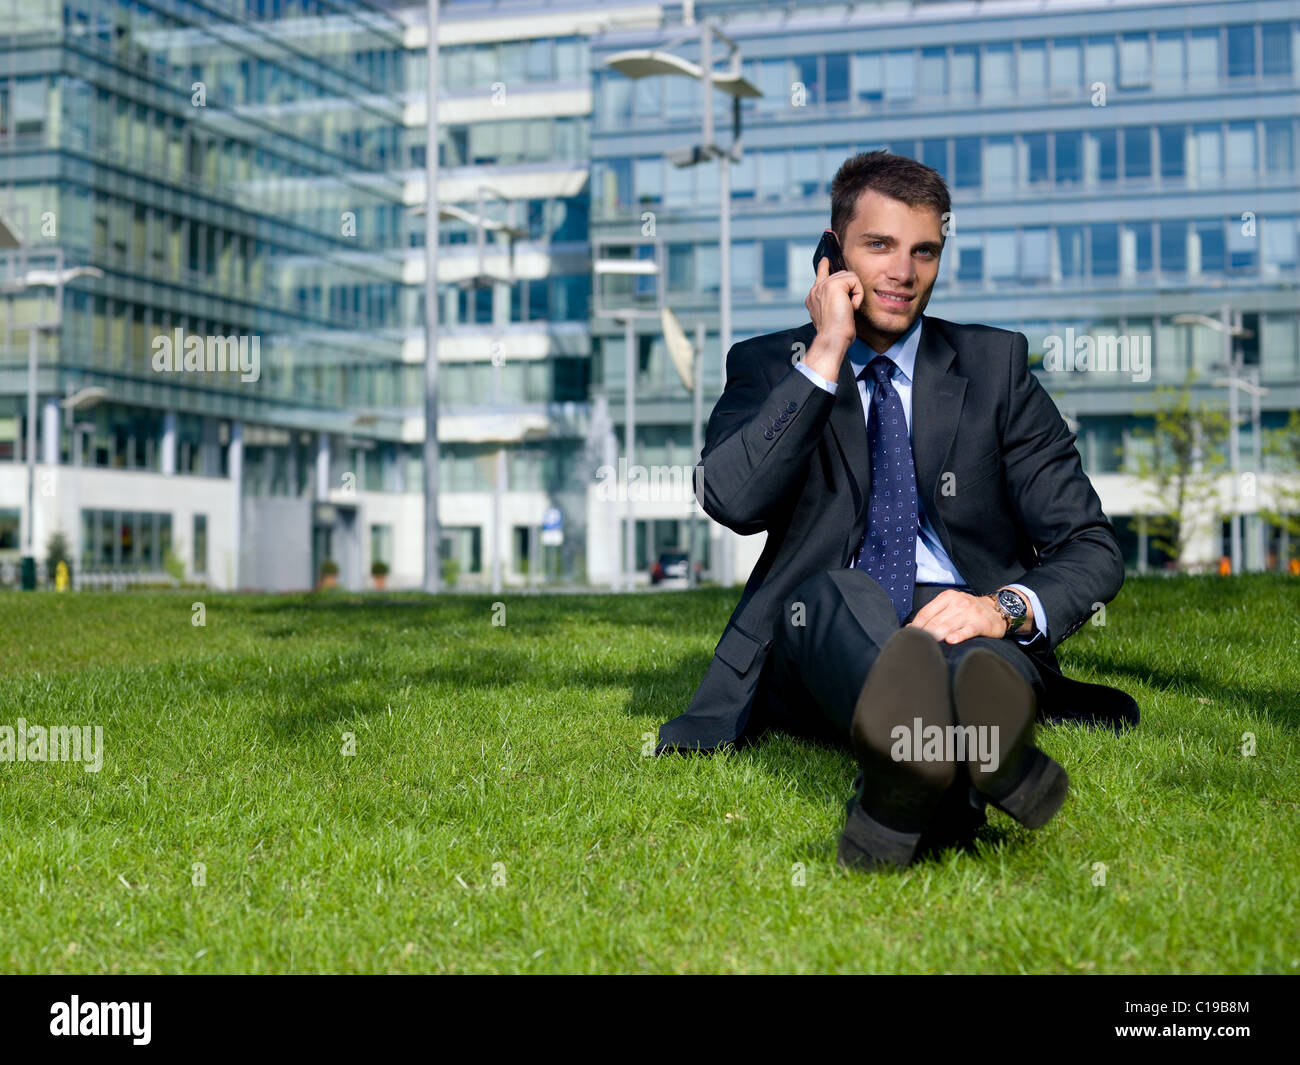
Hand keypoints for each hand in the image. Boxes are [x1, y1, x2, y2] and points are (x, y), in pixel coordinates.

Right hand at [803, 254, 862, 375]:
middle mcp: (816, 290)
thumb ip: (835, 301)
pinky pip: (854, 280)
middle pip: (840, 275)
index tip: (825, 261)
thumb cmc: (835, 333)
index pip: (819, 276)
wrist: (833, 338)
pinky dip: (858, 294)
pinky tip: (850, 306)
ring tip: (847, 308)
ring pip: (849, 276)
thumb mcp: (834, 315)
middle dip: (849, 289)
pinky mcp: (833, 284)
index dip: (823, 267)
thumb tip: (847, 295)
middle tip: (846, 308)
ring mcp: (823, 286)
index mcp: (813, 298)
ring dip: (854, 293)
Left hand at [906, 589, 1022, 643]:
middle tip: (916, 644)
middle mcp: (958, 603)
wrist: (997, 609)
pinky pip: (967, 630)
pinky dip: (958, 635)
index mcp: (947, 597)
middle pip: (935, 621)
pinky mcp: (980, 624)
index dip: (916, 626)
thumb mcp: (951, 605)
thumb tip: (911, 627)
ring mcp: (970, 613)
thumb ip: (933, 614)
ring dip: (936, 637)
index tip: (909, 635)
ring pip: (948, 626)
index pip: (926, 612)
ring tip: (927, 645)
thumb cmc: (969, 610)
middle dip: (923, 634)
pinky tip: (951, 640)